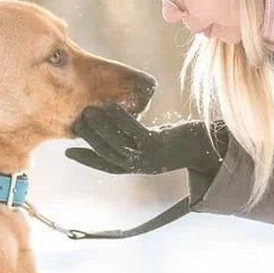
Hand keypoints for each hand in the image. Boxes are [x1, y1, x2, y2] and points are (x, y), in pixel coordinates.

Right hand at [66, 102, 227, 175]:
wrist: (206, 144)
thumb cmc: (178, 139)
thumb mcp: (152, 140)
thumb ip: (133, 139)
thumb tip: (114, 125)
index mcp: (134, 167)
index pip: (104, 165)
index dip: (86, 159)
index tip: (67, 152)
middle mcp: (138, 166)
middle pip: (106, 153)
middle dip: (88, 138)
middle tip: (75, 122)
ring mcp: (147, 158)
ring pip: (116, 143)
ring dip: (100, 127)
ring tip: (88, 111)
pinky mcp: (157, 145)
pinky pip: (133, 131)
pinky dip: (119, 118)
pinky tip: (110, 105)